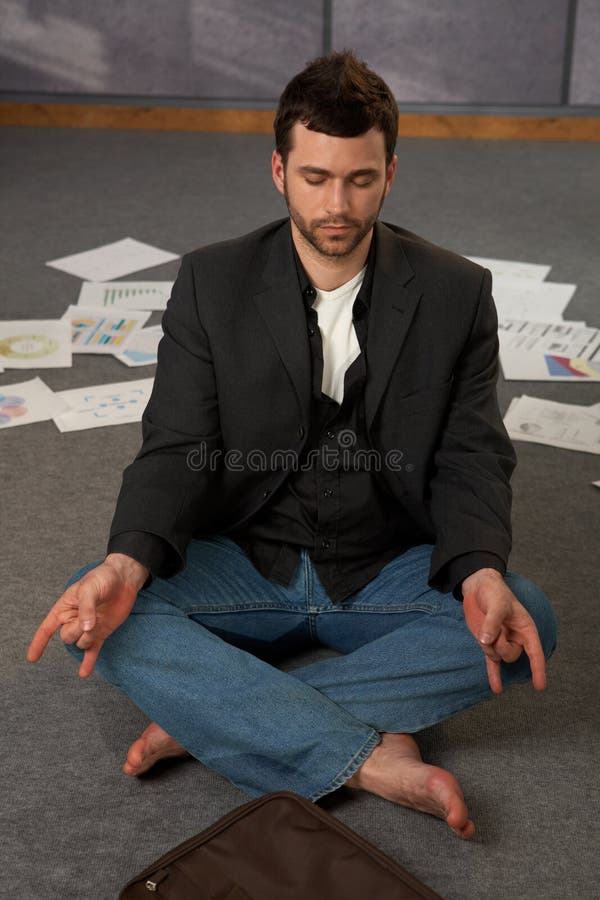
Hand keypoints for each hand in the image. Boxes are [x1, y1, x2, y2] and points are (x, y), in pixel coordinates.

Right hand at [27, 554, 148, 678]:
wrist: (124, 578)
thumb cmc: (102, 578)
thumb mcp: (90, 589)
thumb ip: (86, 609)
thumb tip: (86, 629)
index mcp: (64, 607)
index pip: (47, 628)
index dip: (38, 643)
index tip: (31, 658)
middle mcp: (73, 619)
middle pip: (67, 637)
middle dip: (77, 631)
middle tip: (90, 618)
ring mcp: (88, 628)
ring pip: (80, 644)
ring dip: (88, 638)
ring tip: (99, 622)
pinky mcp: (101, 632)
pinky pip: (92, 651)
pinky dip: (88, 662)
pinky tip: (84, 674)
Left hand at [462, 568, 546, 694]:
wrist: (479, 587)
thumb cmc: (494, 592)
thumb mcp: (497, 603)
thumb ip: (492, 622)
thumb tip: (485, 641)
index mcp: (526, 629)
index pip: (535, 652)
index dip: (538, 669)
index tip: (540, 686)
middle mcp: (515, 638)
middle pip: (510, 655)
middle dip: (500, 644)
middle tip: (493, 626)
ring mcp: (501, 641)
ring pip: (496, 656)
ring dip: (488, 645)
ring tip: (486, 625)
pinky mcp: (487, 643)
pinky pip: (492, 663)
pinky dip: (494, 676)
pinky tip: (497, 689)